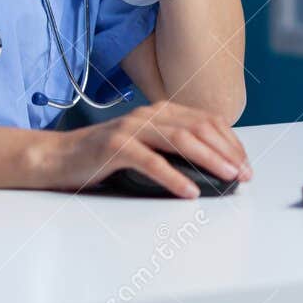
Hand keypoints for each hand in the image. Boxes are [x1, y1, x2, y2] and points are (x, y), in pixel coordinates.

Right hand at [41, 101, 252, 198]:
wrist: (58, 157)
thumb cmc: (103, 155)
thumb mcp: (145, 145)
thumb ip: (172, 148)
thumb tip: (212, 166)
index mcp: (160, 111)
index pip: (206, 120)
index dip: (230, 140)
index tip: (244, 162)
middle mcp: (149, 114)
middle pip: (199, 128)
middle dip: (227, 151)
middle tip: (243, 173)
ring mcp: (132, 128)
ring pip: (181, 140)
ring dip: (210, 160)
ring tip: (227, 178)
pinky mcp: (115, 147)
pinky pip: (152, 162)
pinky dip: (175, 177)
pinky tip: (189, 191)